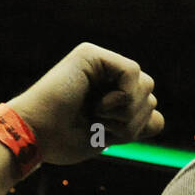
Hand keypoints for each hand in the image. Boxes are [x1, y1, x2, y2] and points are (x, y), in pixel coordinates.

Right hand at [8, 43, 163, 165]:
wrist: (36, 136)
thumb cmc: (66, 140)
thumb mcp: (111, 135)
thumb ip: (136, 125)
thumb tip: (158, 118)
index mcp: (110, 93)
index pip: (148, 106)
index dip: (137, 127)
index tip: (109, 135)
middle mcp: (105, 75)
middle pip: (149, 95)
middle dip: (133, 121)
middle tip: (101, 125)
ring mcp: (98, 62)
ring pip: (146, 85)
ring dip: (126, 112)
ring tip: (97, 116)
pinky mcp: (90, 54)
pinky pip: (132, 72)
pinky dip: (121, 97)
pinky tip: (97, 105)